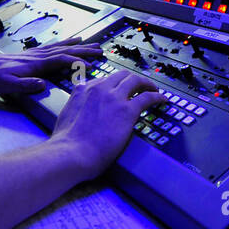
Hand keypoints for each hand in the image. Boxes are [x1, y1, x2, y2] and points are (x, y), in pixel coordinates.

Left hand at [0, 37, 102, 94]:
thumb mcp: (9, 85)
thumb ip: (26, 85)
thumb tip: (42, 85)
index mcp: (36, 64)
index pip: (61, 60)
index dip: (76, 62)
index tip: (90, 65)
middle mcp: (39, 56)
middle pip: (66, 50)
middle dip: (84, 50)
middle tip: (99, 50)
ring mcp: (38, 53)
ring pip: (63, 47)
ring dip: (79, 45)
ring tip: (92, 43)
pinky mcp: (35, 53)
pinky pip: (55, 45)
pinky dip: (66, 42)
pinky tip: (72, 40)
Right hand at [49, 70, 166, 177]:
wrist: (71, 153)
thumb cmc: (66, 143)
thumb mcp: (66, 116)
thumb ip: (75, 108)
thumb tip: (80, 111)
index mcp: (83, 90)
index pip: (104, 80)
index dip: (115, 85)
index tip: (121, 90)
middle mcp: (99, 89)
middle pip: (122, 75)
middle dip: (133, 79)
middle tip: (141, 86)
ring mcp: (114, 98)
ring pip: (136, 81)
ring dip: (147, 84)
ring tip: (154, 90)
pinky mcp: (127, 111)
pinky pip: (147, 97)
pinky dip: (157, 96)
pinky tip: (162, 100)